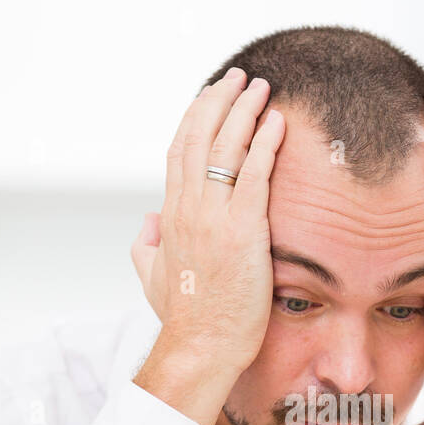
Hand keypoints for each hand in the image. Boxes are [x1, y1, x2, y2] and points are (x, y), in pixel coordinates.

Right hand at [130, 68, 285, 373]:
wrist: (201, 347)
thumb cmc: (185, 320)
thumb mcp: (152, 279)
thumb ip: (145, 246)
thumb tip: (145, 222)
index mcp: (170, 216)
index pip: (180, 151)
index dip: (195, 118)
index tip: (210, 97)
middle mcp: (188, 209)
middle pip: (201, 137)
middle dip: (220, 100)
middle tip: (239, 77)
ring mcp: (214, 218)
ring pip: (226, 147)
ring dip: (245, 110)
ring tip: (262, 87)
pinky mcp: (243, 231)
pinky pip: (254, 175)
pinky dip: (266, 143)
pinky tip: (278, 122)